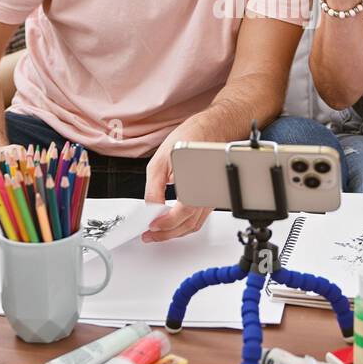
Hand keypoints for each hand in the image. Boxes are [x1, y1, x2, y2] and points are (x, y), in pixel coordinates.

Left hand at [142, 126, 211, 242]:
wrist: (212, 128)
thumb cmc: (190, 138)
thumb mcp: (161, 161)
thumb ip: (154, 188)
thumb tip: (150, 209)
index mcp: (196, 184)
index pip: (181, 214)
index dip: (164, 225)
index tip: (151, 226)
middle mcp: (207, 193)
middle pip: (187, 225)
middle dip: (166, 234)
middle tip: (150, 235)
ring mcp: (211, 197)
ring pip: (194, 225)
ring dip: (175, 232)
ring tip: (157, 232)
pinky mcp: (211, 197)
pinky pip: (198, 218)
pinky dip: (184, 225)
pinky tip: (171, 223)